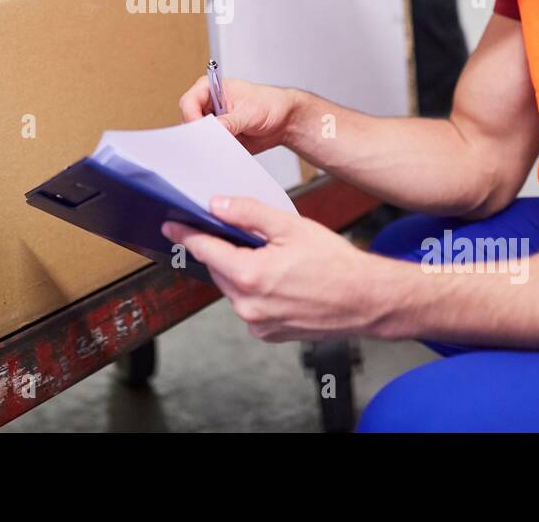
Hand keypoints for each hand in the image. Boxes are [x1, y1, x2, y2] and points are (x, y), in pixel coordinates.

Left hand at [162, 196, 388, 341]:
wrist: (368, 300)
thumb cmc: (337, 264)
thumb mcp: (290, 226)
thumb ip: (248, 214)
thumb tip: (217, 205)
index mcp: (250, 275)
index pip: (205, 249)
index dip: (186, 234)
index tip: (171, 225)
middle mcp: (248, 305)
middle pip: (218, 269)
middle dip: (223, 250)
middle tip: (240, 234)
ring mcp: (257, 323)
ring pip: (233, 288)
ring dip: (240, 271)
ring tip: (271, 257)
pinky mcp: (267, 333)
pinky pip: (248, 305)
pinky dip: (254, 290)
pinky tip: (279, 279)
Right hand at [177, 75, 299, 153]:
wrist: (284, 120)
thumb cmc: (270, 104)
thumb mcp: (249, 112)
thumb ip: (230, 122)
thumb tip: (213, 130)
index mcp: (210, 88)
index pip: (189, 102)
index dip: (192, 117)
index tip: (203, 130)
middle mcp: (208, 105)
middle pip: (190, 121)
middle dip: (200, 134)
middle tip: (213, 142)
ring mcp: (212, 122)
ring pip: (199, 137)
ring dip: (209, 144)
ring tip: (227, 145)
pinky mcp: (218, 137)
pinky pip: (210, 148)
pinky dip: (216, 152)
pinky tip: (228, 152)